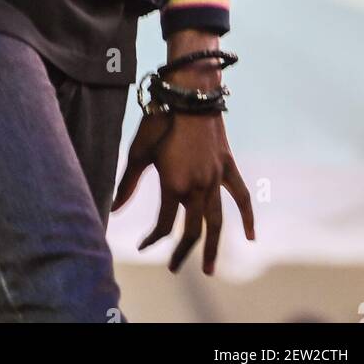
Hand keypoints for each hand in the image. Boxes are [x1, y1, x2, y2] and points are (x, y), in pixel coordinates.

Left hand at [110, 105, 255, 274]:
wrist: (188, 94)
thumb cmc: (158, 120)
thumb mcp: (138, 153)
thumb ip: (127, 184)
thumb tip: (112, 209)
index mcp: (173, 186)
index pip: (163, 224)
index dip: (151, 239)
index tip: (142, 246)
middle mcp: (197, 188)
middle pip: (191, 230)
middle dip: (181, 252)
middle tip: (172, 268)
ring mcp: (215, 179)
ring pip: (216, 222)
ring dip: (212, 247)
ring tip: (208, 269)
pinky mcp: (227, 167)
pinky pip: (240, 197)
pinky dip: (247, 217)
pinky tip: (251, 237)